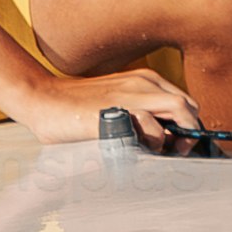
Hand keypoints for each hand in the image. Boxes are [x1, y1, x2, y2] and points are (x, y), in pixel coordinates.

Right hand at [17, 67, 207, 147]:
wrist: (42, 100)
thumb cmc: (76, 109)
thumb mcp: (116, 105)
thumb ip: (139, 117)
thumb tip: (164, 142)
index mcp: (144, 79)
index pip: (184, 102)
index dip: (188, 125)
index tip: (178, 145)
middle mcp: (143, 82)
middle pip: (188, 105)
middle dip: (189, 132)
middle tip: (174, 152)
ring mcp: (131, 93)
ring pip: (179, 108)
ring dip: (177, 135)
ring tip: (160, 152)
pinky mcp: (119, 109)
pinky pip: (152, 123)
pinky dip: (155, 140)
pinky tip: (140, 150)